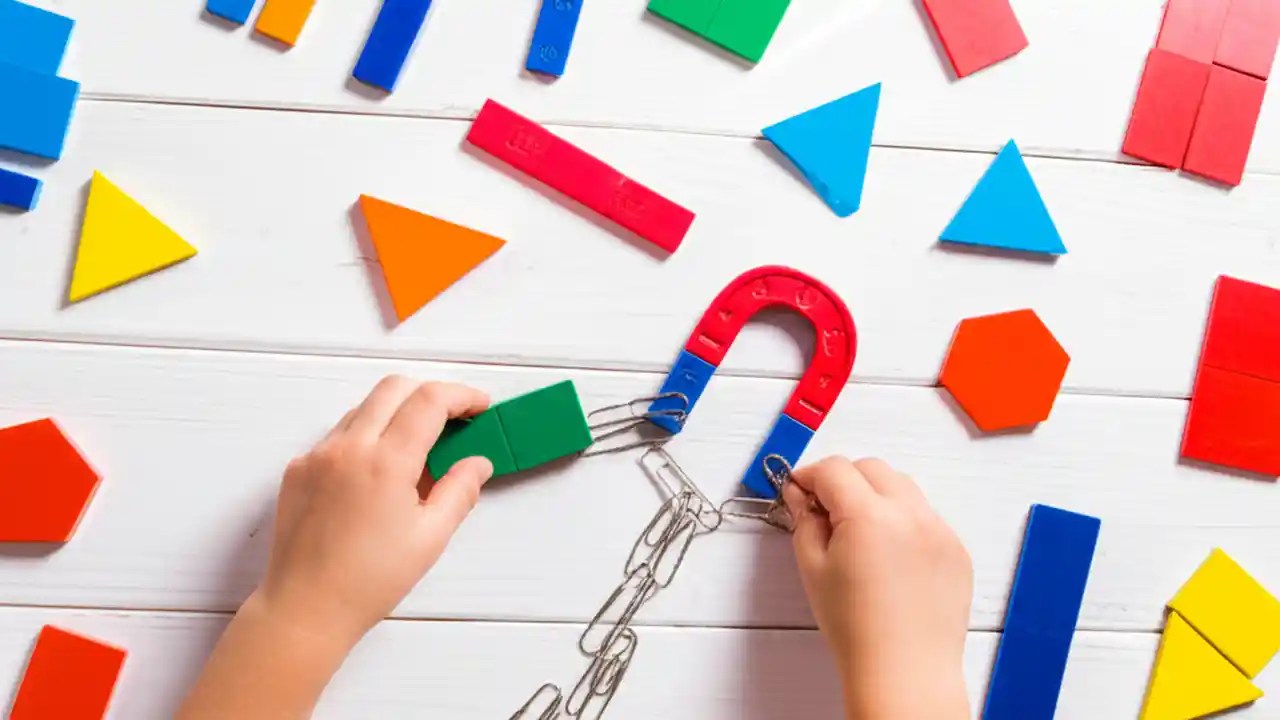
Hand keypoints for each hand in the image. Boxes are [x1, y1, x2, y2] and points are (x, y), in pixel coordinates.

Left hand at [260, 376, 493, 643]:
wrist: (305, 608)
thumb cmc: (369, 581)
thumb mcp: (430, 538)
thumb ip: (459, 491)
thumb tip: (477, 463)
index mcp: (386, 462)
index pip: (429, 400)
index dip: (462, 396)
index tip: (479, 406)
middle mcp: (348, 447)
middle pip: (394, 387)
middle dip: (430, 393)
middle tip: (454, 419)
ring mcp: (317, 455)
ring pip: (364, 407)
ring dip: (396, 414)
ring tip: (417, 452)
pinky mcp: (298, 469)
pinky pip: (338, 435)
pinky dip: (366, 437)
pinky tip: (378, 474)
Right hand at [782, 457, 971, 719]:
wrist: (904, 672)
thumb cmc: (856, 629)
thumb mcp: (813, 569)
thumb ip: (804, 521)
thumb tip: (800, 495)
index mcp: (869, 517)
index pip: (834, 469)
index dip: (810, 475)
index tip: (799, 491)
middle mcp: (910, 514)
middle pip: (871, 468)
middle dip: (844, 479)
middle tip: (825, 509)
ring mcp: (940, 530)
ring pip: (902, 487)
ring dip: (876, 495)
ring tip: (859, 533)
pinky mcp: (956, 549)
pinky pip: (925, 516)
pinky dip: (903, 520)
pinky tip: (888, 556)